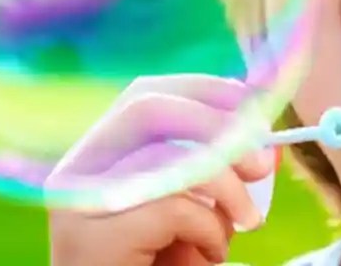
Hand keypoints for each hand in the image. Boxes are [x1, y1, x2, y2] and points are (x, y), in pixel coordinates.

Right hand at [47, 75, 276, 265]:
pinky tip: (209, 254)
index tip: (254, 109)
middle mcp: (76, 170)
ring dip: (226, 187)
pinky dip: (209, 230)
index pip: (144, 95)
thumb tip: (265, 141)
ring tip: (246, 221)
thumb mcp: (188, 210)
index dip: (204, 92)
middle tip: (261, 161)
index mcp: (95, 154)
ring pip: (166, 157)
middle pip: (147, 108)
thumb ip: (211, 171)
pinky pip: (171, 209)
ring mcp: (77, 202)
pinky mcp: (91, 238)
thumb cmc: (156, 265)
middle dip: (217, 125)